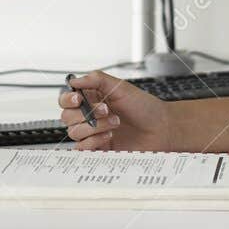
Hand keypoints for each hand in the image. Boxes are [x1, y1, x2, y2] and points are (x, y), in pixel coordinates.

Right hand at [59, 70, 174, 151]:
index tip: (79, 98)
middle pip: (67, 117)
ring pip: (74, 132)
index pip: (67, 99)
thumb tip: (74, 80)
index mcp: (93, 98)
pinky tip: (108, 136)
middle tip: (107, 110)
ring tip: (114, 123)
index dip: (68, 99)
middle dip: (87, 113)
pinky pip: (82, 148)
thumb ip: (96, 79)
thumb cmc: (145, 108)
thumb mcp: (121, 87)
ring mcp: (94, 133)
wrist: (161, 128)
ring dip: (94, 126)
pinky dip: (93, 141)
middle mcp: (90, 115)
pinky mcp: (99, 148)